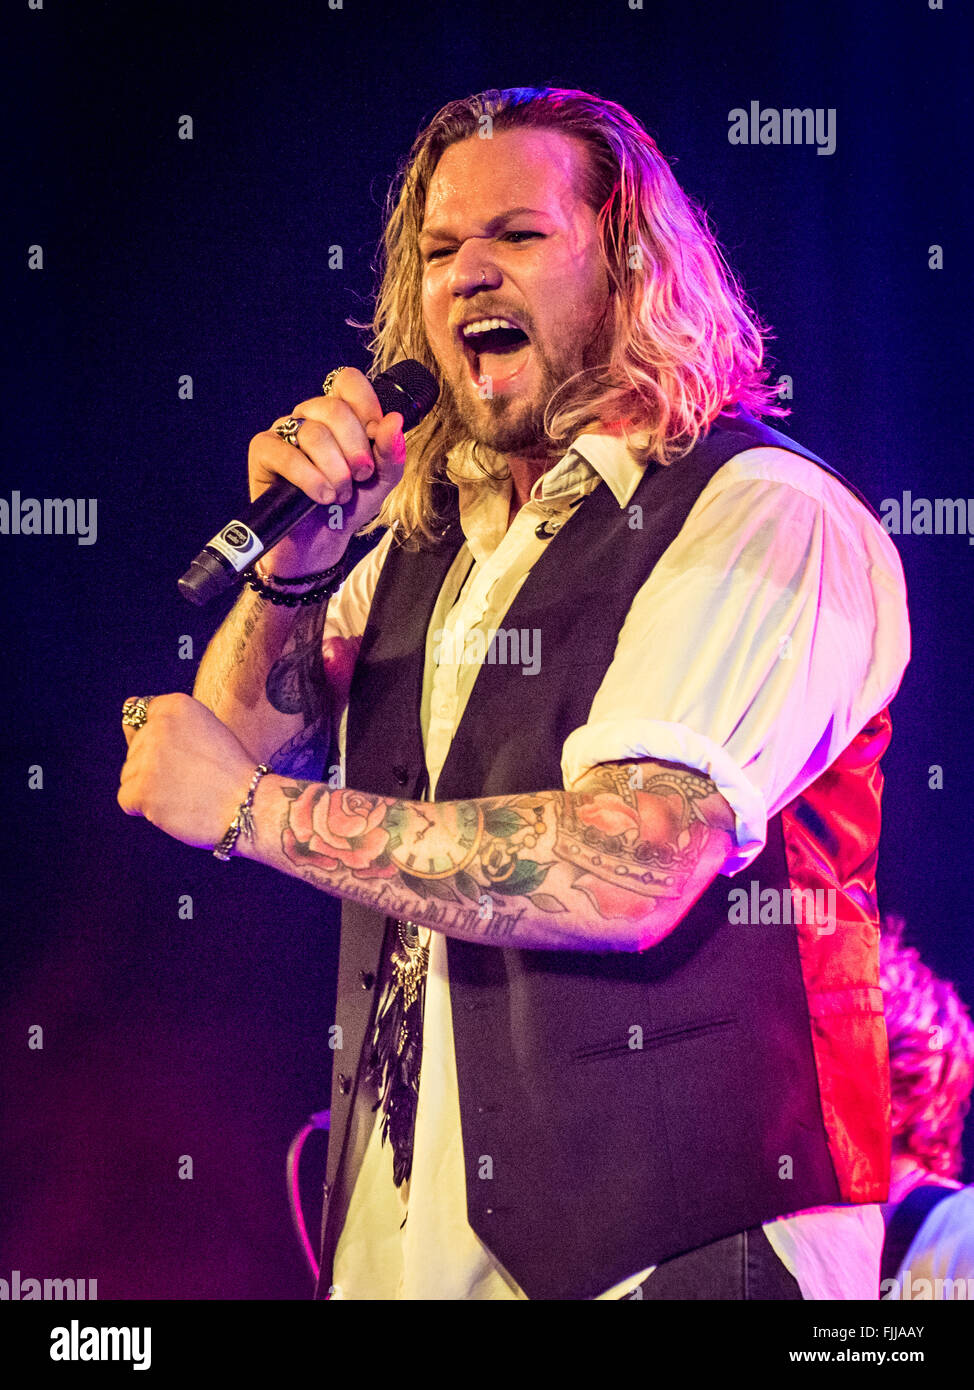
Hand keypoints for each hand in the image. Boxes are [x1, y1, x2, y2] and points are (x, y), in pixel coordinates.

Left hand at [118, 693, 258, 849]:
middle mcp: (157, 726)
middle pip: (134, 750)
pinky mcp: (141, 790)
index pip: (141, 718)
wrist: (248, 803)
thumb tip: (125, 718)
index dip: (163, 742)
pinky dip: (144, 809)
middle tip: (191, 777)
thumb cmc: (231, 770)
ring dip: (150, 787)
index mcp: (175, 705)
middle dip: (154, 766)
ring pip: (129, 775)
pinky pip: (126, 799)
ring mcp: (147, 759)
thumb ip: (166, 723)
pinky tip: (172, 807)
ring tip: (184, 792)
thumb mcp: (205, 729)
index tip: (187, 754)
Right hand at [248, 367, 406, 575]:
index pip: (349, 382)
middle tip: (362, 476)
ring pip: (314, 434)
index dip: (367, 408)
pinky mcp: (263, 451)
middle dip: (356, 449)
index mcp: (339, 414)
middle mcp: (310, 416)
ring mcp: (284, 431)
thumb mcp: (380, 480)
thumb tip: (394, 421)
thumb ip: (391, 452)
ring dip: (335, 471)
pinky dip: (310, 479)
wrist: (321, 542)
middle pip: (335, 409)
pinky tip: (322, 497)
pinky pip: (286, 454)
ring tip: (339, 494)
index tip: (376, 441)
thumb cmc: (349, 505)